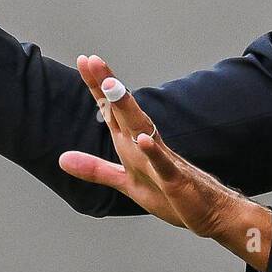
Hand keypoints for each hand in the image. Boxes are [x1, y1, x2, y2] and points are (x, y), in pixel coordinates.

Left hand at [58, 55, 271, 267]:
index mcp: (131, 143)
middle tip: (92, 60)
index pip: (111, 110)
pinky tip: (143, 139)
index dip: (96, 87)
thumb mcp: (124, 181)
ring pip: (142, 129)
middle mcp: (145, 144)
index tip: (83, 59)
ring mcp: (161, 160)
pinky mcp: (175, 180)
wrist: (209, 211)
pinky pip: (163, 164)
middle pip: (123, 111)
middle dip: (108, 86)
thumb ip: (94, 169)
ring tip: (111, 87)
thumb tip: (62, 159)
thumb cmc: (168, 193)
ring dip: (128, 108)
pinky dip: (153, 152)